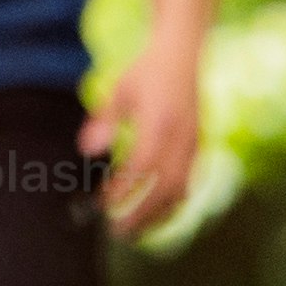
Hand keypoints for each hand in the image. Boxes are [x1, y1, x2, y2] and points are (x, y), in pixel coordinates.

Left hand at [87, 41, 201, 236]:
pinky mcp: (198, 145)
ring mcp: (193, 142)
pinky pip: (189, 181)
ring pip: (180, 189)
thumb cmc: (147, 69)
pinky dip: (173, 201)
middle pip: (163, 187)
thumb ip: (104, 120)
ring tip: (137, 230)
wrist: (184, 52)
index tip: (104, 204)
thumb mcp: (121, 89)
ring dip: (158, 214)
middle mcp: (180, 136)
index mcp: (159, 122)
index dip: (124, 188)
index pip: (141, 166)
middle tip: (118, 232)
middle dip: (142, 213)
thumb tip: (87, 150)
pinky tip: (157, 212)